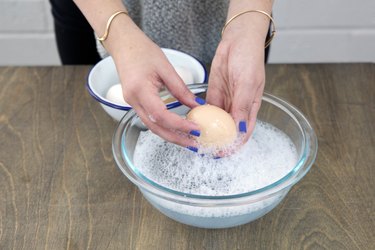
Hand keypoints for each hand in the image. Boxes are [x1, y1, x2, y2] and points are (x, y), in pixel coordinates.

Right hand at [107, 21, 200, 147]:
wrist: (124, 45)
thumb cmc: (142, 51)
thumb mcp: (166, 67)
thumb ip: (181, 89)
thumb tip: (196, 105)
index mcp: (141, 90)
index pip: (162, 116)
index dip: (180, 125)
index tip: (196, 129)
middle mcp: (133, 101)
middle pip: (155, 128)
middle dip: (176, 138)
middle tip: (194, 144)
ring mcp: (132, 103)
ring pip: (152, 126)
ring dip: (170, 135)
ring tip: (187, 139)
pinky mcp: (135, 103)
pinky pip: (149, 119)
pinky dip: (164, 126)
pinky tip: (176, 127)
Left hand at [207, 19, 266, 143]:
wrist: (237, 41)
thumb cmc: (249, 59)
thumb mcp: (247, 83)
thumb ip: (242, 106)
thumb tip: (240, 129)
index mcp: (250, 108)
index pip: (243, 132)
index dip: (235, 145)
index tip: (224, 153)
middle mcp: (237, 108)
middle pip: (228, 130)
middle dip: (218, 141)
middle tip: (206, 149)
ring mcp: (225, 101)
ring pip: (216, 122)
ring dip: (209, 131)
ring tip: (197, 139)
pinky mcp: (213, 94)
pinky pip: (207, 110)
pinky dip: (201, 117)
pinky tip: (193, 123)